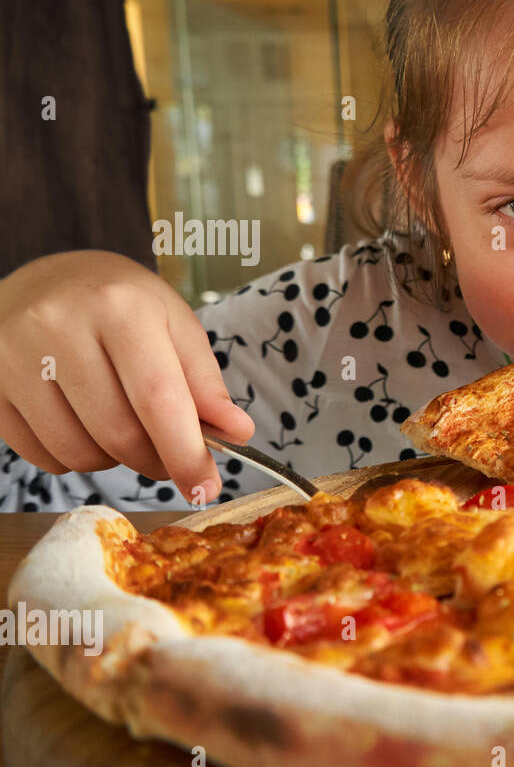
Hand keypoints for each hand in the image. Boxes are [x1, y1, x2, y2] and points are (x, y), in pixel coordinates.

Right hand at [0, 250, 254, 501]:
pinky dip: (73, 456)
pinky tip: (82, 421)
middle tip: (170, 455)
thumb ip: (205, 384)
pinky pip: (41, 455)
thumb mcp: (174, 326)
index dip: (185, 453)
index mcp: (119, 306)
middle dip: (155, 460)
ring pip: (78, 453)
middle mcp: (59, 325)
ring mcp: (13, 355)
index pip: (158, 398)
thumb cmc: (121, 304)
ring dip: (113, 459)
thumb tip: (237, 433)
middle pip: (119, 434)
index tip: (206, 488)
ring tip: (121, 423)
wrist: (45, 278)